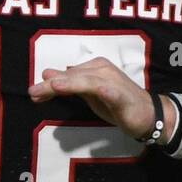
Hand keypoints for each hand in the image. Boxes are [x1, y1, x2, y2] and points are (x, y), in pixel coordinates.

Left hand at [28, 57, 162, 142]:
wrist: (148, 114)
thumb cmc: (116, 102)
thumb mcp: (88, 94)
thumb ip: (69, 84)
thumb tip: (46, 74)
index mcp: (93, 68)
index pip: (67, 74)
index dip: (49, 84)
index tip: (33, 94)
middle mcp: (102, 70)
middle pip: (74, 76)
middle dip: (53, 84)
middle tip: (34, 92)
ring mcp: (114, 83)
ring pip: (89, 82)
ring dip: (72, 83)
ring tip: (55, 85)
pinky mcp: (124, 97)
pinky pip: (113, 93)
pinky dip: (106, 91)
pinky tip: (100, 91)